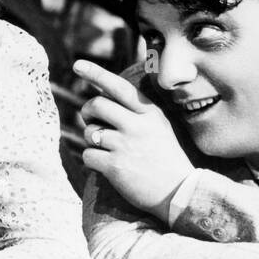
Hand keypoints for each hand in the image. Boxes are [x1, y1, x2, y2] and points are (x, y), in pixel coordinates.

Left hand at [73, 59, 193, 219]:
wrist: (181, 194)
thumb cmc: (165, 158)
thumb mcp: (158, 127)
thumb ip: (134, 110)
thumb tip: (99, 94)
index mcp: (149, 113)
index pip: (119, 87)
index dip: (96, 73)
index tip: (78, 65)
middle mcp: (137, 125)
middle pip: (96, 105)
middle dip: (87, 112)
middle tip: (92, 120)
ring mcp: (126, 146)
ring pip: (90, 132)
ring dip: (92, 140)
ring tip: (108, 149)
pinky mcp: (115, 166)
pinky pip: (88, 155)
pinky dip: (92, 160)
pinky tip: (107, 165)